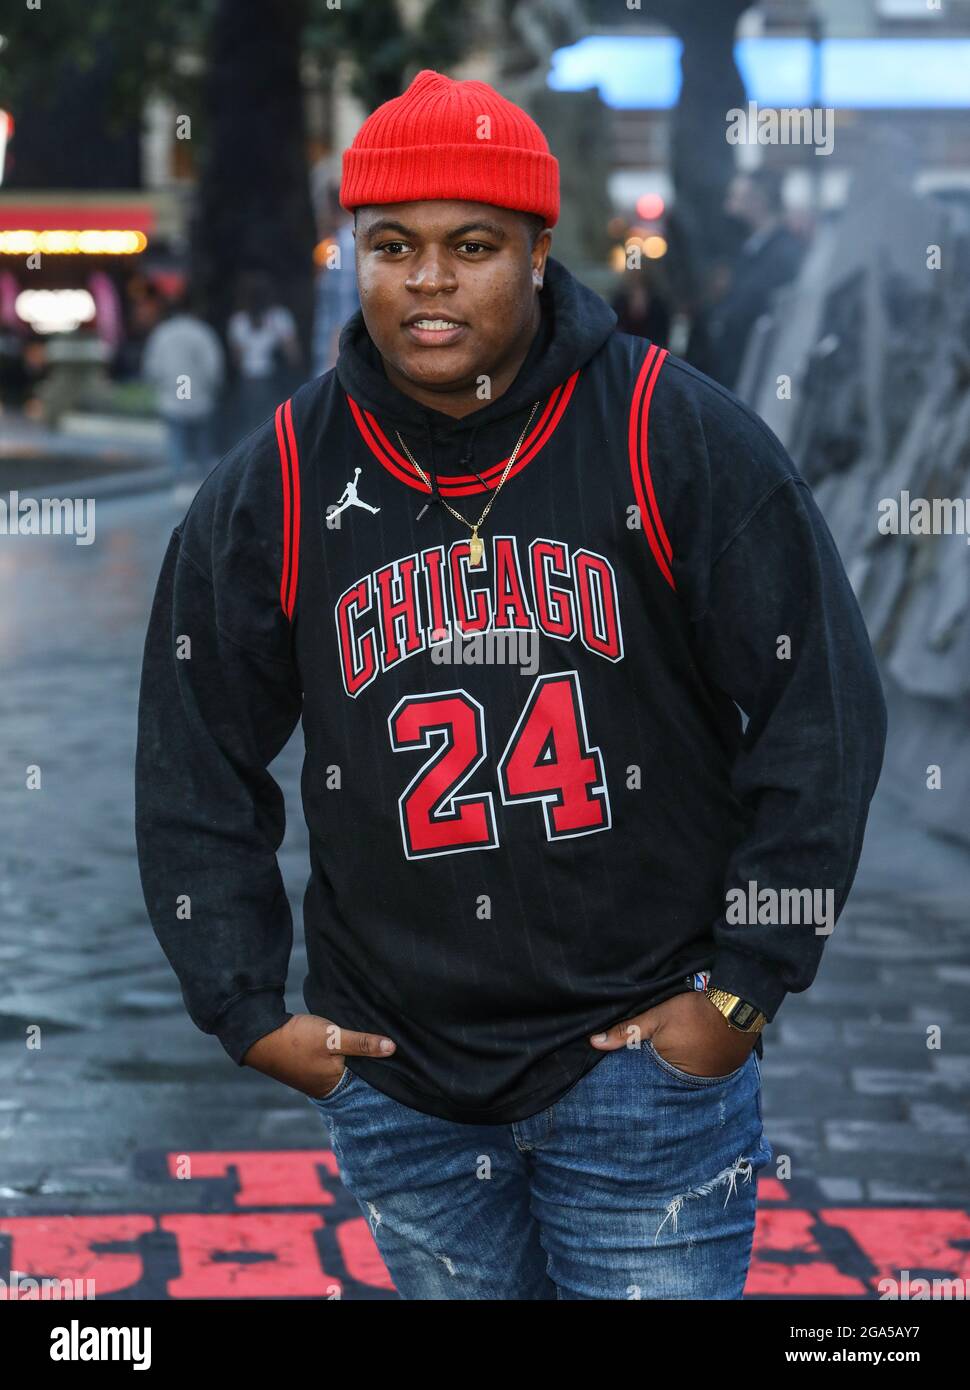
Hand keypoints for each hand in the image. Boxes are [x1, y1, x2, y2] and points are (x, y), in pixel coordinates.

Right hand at [242, 1013, 395, 1099]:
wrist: (257, 1034)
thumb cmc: (296, 1039)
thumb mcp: (333, 1037)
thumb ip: (362, 1043)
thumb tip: (393, 1048)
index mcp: (333, 1085)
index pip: (367, 1078)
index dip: (381, 1066)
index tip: (400, 1054)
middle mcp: (324, 1085)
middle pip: (355, 1072)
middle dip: (368, 1060)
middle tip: (389, 1043)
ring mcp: (314, 1076)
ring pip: (343, 1064)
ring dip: (352, 1053)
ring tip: (370, 1039)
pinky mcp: (306, 1064)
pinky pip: (331, 1059)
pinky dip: (340, 1050)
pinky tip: (346, 1038)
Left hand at [589, 991, 755, 1076]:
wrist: (738, 1003)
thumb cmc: (694, 1010)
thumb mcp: (656, 1017)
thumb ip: (627, 1031)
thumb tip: (593, 1042)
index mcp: (668, 1071)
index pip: (646, 1077)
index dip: (640, 1071)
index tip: (635, 1064)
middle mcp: (689, 1082)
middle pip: (666, 1080)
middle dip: (658, 1074)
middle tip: (657, 1059)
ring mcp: (709, 1079)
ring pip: (685, 1078)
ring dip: (680, 1070)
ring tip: (678, 1056)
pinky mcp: (724, 1072)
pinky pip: (705, 1074)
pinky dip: (698, 1066)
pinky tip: (695, 1055)